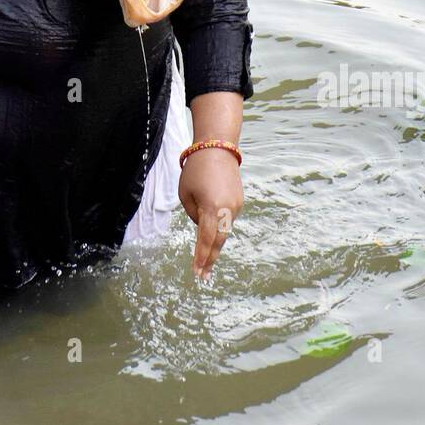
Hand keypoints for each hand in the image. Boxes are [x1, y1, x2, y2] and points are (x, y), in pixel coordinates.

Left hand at [178, 147, 242, 280]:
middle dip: (210, 259)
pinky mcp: (239, 202)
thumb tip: (203, 228)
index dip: (201, 257)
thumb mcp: (186, 194)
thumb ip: (194, 215)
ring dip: (214, 244)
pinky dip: (219, 229)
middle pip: (218, 241)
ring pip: (223, 230)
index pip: (205, 239)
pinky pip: (227, 219)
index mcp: (211, 207)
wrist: (218, 148)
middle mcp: (228, 209)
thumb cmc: (196, 170)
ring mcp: (236, 206)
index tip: (197, 272)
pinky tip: (211, 236)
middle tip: (203, 276)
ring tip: (204, 261)